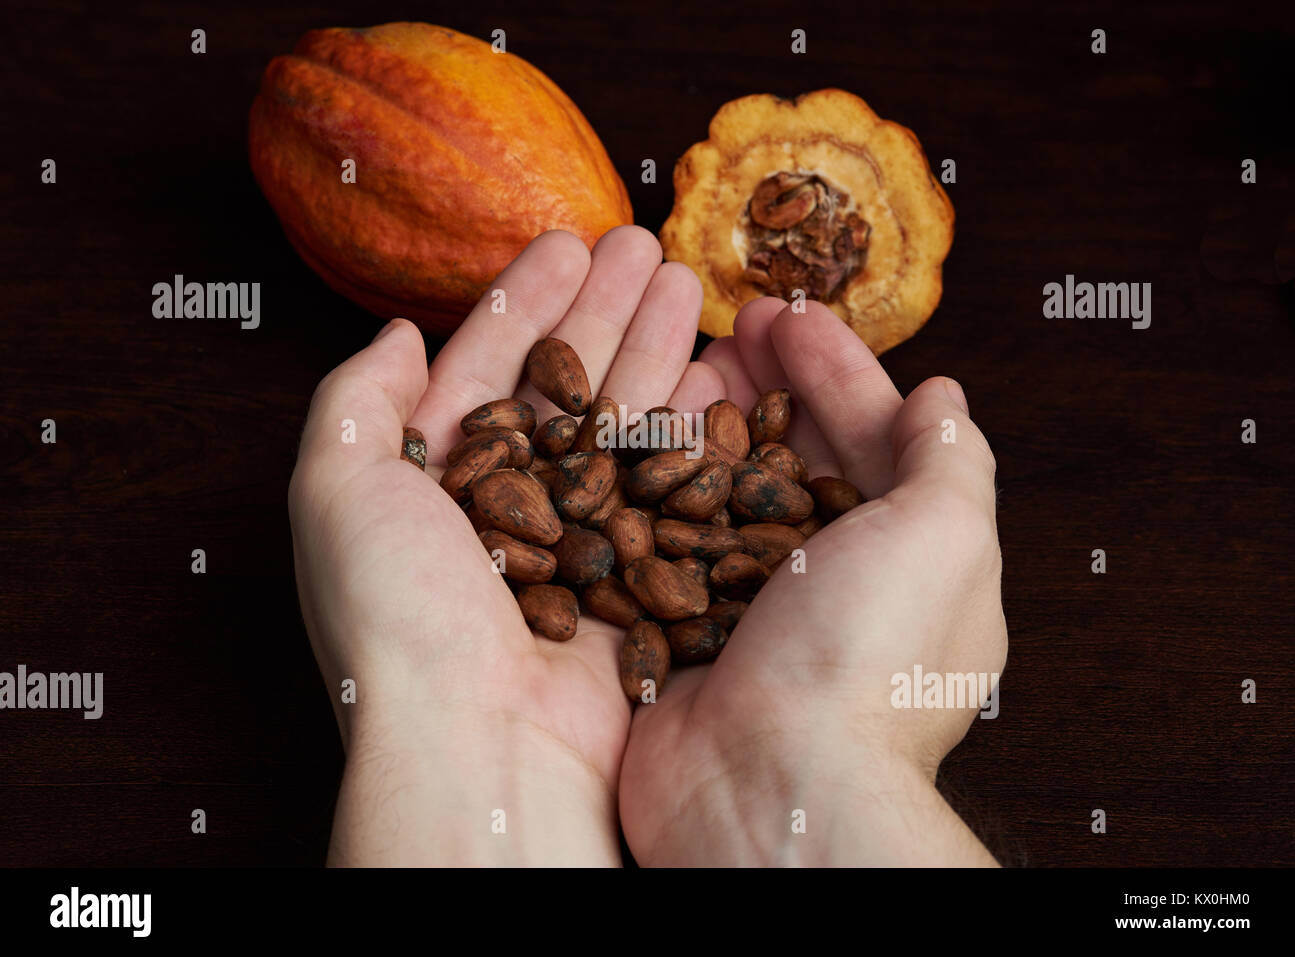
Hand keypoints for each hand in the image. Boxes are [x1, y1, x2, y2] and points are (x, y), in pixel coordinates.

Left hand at [288, 227, 715, 864]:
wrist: (484, 740)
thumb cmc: (399, 619)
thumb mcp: (335, 490)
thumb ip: (356, 399)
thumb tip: (397, 331)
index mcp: (429, 484)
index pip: (484, 369)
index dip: (526, 301)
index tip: (569, 241)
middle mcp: (504, 508)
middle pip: (562, 386)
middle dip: (603, 309)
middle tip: (646, 243)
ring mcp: (573, 542)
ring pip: (619, 424)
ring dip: (652, 349)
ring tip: (688, 283)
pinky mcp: (631, 577)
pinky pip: (663, 485)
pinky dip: (687, 426)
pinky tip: (711, 373)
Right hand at [618, 297, 1007, 865]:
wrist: (767, 781)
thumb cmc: (865, 657)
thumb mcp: (946, 537)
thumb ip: (953, 460)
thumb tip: (946, 397)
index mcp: (908, 555)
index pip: (872, 435)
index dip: (834, 367)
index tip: (786, 314)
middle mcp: (834, 580)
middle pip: (796, 452)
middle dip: (765, 382)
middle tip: (724, 322)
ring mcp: (756, 605)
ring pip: (731, 487)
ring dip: (709, 420)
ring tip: (678, 359)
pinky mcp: (687, 627)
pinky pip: (671, 536)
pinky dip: (658, 483)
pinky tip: (633, 436)